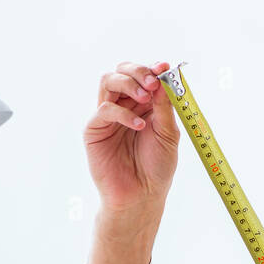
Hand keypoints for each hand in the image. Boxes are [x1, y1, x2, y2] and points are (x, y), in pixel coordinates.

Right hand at [84, 60, 179, 213]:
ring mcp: (108, 116)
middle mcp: (124, 106)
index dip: (152, 69)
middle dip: (138, 71)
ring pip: (108, 81)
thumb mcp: (168, 134)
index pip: (142, 76)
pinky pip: (105, 109)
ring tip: (145, 97)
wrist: (142, 196)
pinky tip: (139, 126)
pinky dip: (123, 113)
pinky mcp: (94, 130)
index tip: (164, 67)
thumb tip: (163, 78)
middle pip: (122, 72)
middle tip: (153, 82)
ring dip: (128, 83)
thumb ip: (164, 106)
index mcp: (143, 105)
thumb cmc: (157, 168)